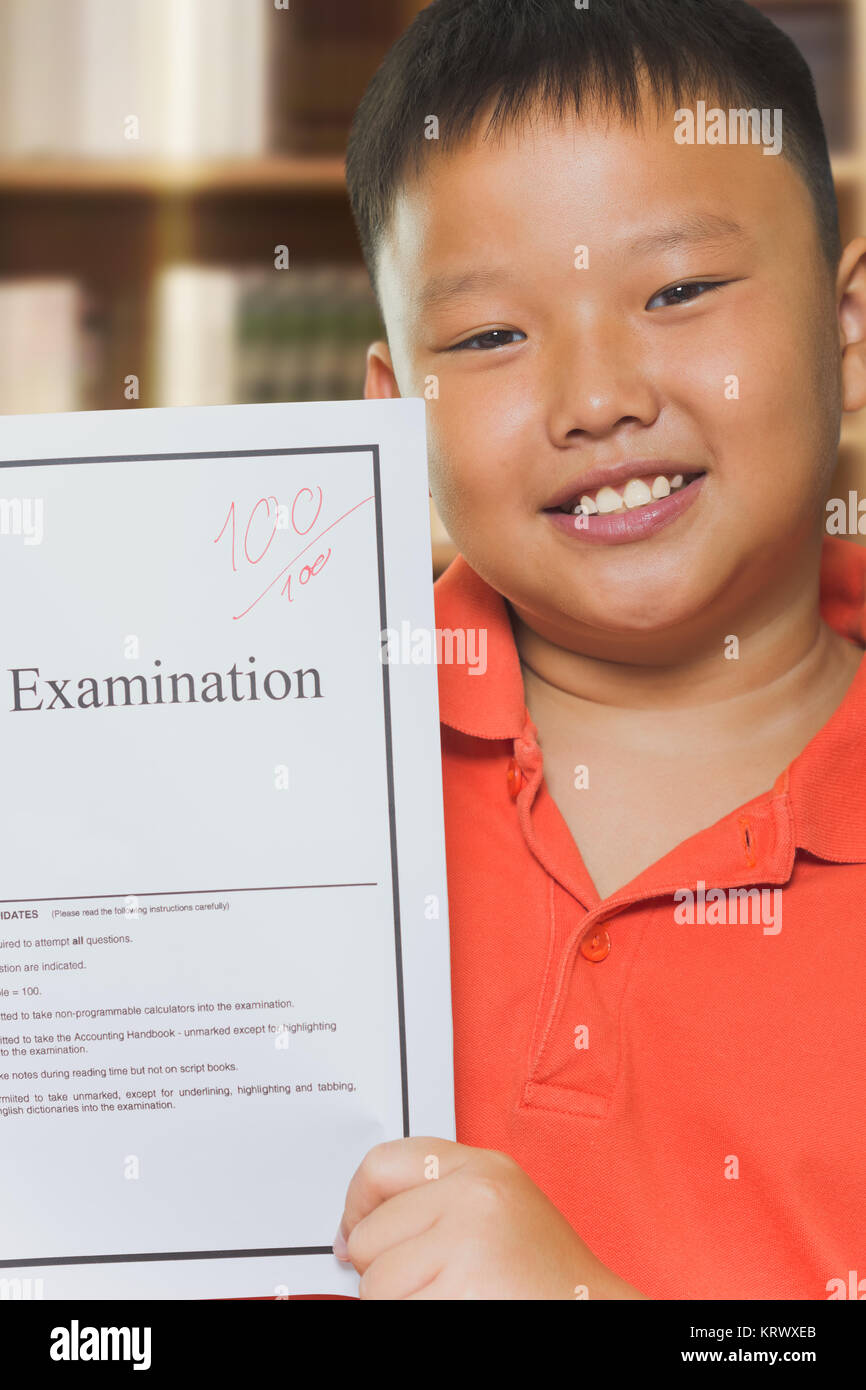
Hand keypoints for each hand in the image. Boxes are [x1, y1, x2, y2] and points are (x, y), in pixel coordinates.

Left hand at [333, 1136, 646, 1299]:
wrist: (596, 1316)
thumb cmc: (549, 1282)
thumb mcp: (498, 1213)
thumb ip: (437, 1204)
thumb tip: (353, 1235)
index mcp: (483, 1170)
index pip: (382, 1164)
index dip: (356, 1204)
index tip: (352, 1235)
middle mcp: (474, 1196)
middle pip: (370, 1236)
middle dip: (384, 1272)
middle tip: (429, 1286)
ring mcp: (467, 1241)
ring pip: (375, 1286)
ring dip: (401, 1304)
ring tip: (451, 1299)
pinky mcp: (460, 1291)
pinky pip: (395, 1312)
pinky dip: (413, 1318)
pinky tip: (455, 1310)